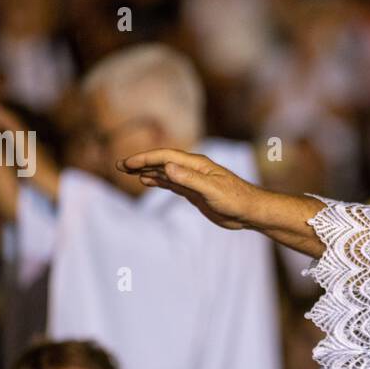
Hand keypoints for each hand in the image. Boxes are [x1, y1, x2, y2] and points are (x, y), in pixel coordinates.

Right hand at [118, 148, 256, 228]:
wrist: (250, 211)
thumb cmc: (235, 199)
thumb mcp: (212, 190)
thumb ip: (189, 179)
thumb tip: (167, 167)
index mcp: (196, 164)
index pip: (165, 156)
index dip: (145, 158)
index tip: (127, 163)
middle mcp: (192, 169)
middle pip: (161, 161)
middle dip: (140, 163)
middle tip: (119, 165)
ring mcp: (192, 180)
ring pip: (164, 172)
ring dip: (146, 171)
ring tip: (127, 171)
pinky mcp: (194, 192)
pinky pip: (171, 183)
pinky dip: (157, 181)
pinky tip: (146, 181)